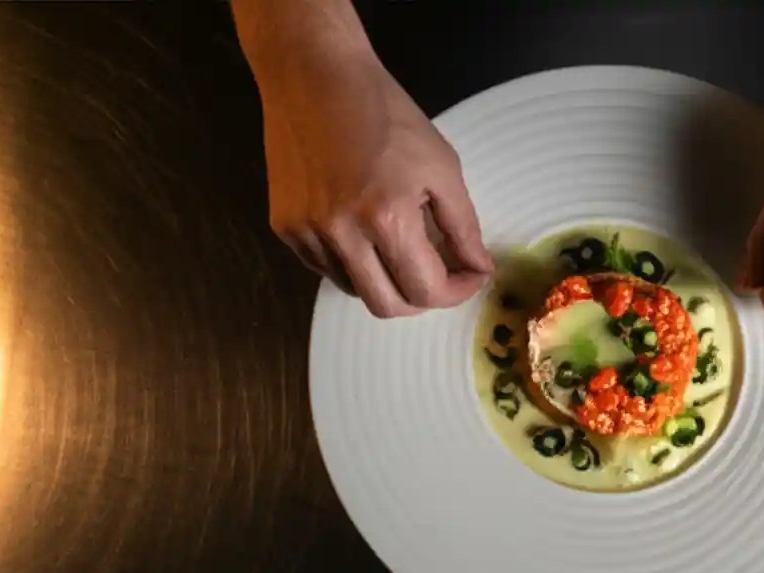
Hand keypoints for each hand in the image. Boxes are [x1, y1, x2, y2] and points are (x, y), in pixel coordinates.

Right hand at [261, 54, 492, 317]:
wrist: (315, 75)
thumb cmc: (387, 115)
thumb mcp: (442, 167)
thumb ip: (464, 228)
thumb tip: (480, 271)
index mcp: (386, 218)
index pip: (426, 290)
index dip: (457, 291)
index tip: (470, 275)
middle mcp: (341, 234)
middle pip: (387, 306)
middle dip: (422, 298)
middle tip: (440, 274)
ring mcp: (306, 233)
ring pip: (355, 290)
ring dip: (385, 280)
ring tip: (399, 244)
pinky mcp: (284, 227)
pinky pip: (326, 268)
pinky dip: (353, 263)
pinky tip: (363, 229)